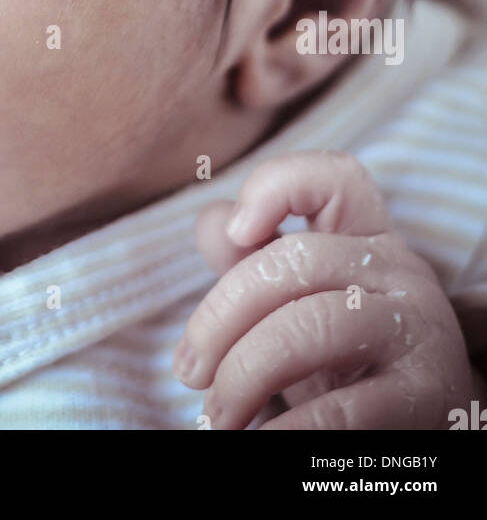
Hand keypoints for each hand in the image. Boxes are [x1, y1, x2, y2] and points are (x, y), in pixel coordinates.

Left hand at [174, 149, 474, 428]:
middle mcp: (400, 274)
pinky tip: (257, 440)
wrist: (427, 427)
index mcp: (370, 238)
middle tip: (189, 371)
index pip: (335, 177)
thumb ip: (254, 256)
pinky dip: (284, 430)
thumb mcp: (303, 300)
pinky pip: (341, 409)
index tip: (237, 232)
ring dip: (244, 375)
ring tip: (218, 416)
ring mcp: (417, 332)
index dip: (277, 186)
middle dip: (220, 318)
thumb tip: (217, 224)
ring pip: (311, 328)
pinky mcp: (423, 397)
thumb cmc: (347, 355)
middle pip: (294, 262)